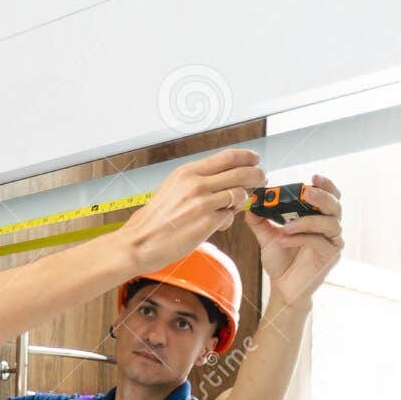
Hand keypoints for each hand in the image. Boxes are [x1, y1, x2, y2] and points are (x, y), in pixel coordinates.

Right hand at [119, 148, 266, 272]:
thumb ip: (197, 181)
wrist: (139, 242)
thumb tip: (222, 180)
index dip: (247, 157)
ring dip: (241, 201)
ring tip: (232, 207)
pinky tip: (218, 224)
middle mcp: (197, 183)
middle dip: (257, 175)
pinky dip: (227, 220)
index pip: (228, 157)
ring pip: (239, 194)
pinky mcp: (207, 222)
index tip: (255, 159)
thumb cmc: (154, 220)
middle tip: (261, 179)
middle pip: (241, 172)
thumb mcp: (172, 188)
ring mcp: (203, 203)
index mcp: (188, 172)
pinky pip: (229, 216)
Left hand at [245, 174, 342, 308]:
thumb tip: (250, 202)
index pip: (330, 196)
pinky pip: (319, 242)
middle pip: (335, 205)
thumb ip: (260, 220)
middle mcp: (330, 227)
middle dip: (322, 196)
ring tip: (285, 226)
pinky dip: (301, 238)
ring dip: (307, 221)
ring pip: (330, 223)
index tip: (313, 177)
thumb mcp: (267, 237)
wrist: (282, 287)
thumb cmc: (280, 260)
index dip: (326, 185)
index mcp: (318, 217)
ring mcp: (332, 242)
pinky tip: (284, 240)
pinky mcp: (330, 256)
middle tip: (306, 192)